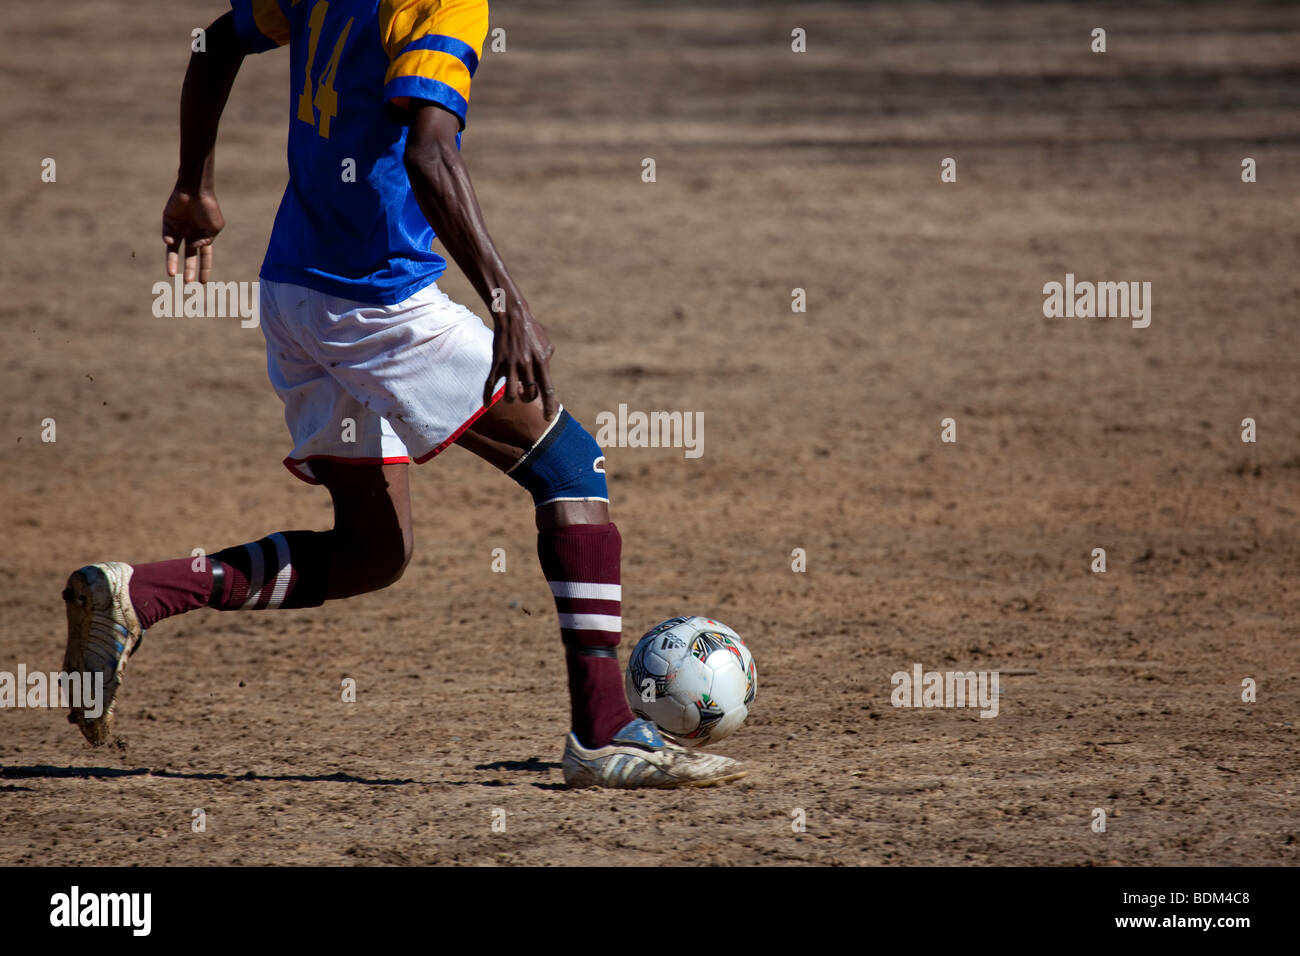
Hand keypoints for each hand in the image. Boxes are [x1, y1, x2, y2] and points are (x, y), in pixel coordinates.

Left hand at [162, 186, 224, 281]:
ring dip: (173, 263)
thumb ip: (206, 240)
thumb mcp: (215, 227)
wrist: (195, 190)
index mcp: (204, 236)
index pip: (204, 257)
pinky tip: (172, 240)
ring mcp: (179, 230)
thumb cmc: (209, 207)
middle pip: (189, 257)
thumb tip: (193, 248)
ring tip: (172, 275)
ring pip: (174, 250)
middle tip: (188, 284)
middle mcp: (191, 235)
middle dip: (189, 270)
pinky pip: (167, 236)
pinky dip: (169, 241)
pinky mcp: (167, 223)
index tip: (203, 283)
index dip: (204, 269)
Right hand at [485, 303, 557, 418]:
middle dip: (528, 399)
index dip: (548, 406)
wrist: (513, 317)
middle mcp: (527, 365)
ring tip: (513, 395)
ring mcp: (511, 365)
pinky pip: (490, 384)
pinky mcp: (497, 363)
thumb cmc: (532, 331)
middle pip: (529, 395)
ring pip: (511, 395)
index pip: (547, 389)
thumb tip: (545, 377)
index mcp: (542, 362)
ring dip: (512, 399)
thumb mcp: (547, 345)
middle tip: (526, 394)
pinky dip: (487, 396)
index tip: (548, 418)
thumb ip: (548, 362)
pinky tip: (486, 405)